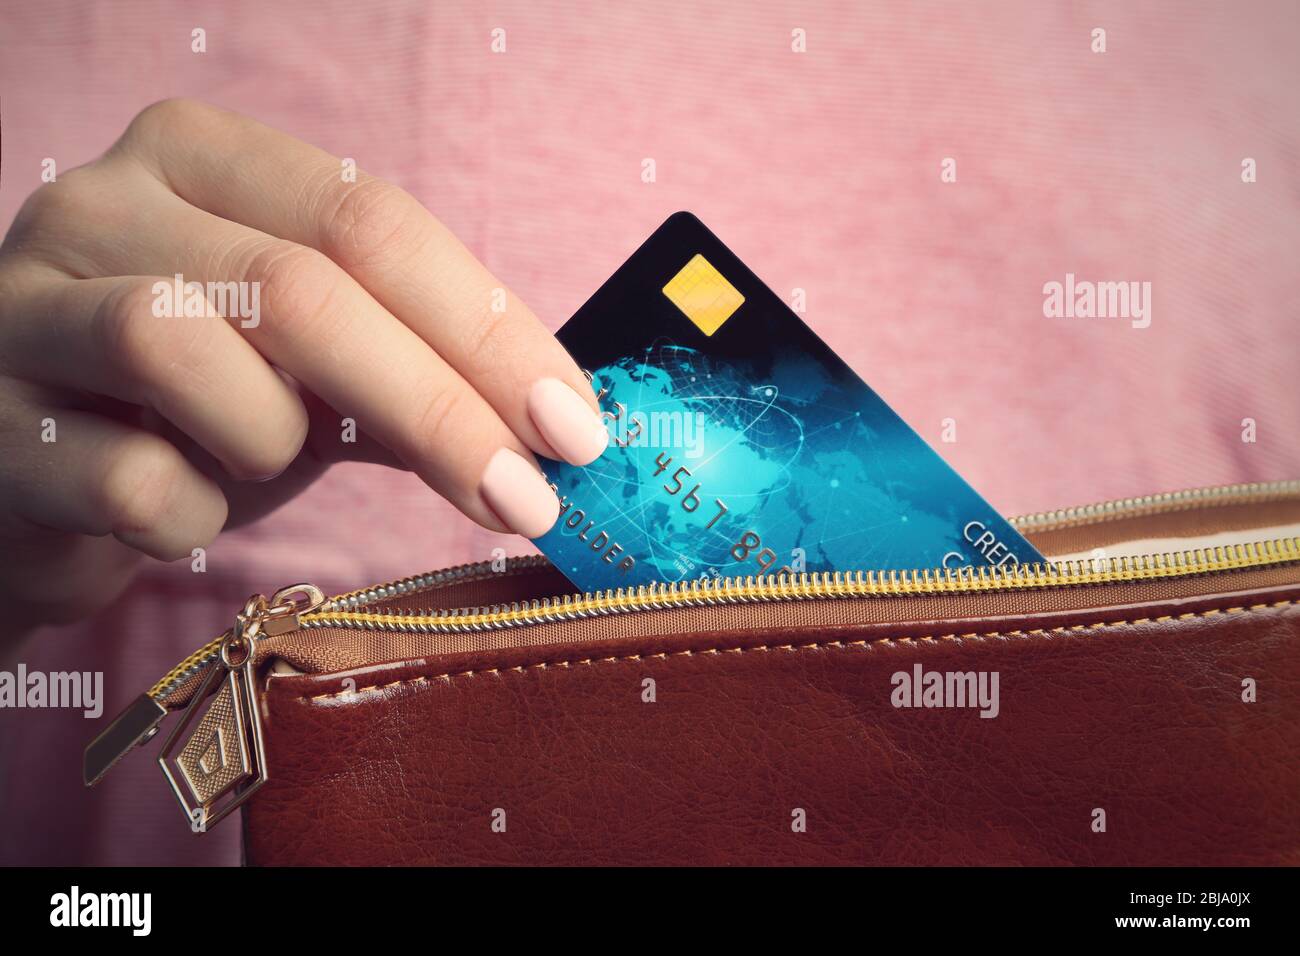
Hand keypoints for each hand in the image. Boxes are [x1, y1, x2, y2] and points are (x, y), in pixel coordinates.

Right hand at [0, 99, 606, 633]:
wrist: (34, 484)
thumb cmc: (190, 418)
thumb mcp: (310, 368)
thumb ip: (415, 368)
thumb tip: (559, 424)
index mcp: (201, 159)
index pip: (371, 219)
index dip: (487, 329)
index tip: (573, 426)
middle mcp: (103, 204)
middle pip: (307, 287)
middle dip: (440, 407)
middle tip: (528, 498)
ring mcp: (23, 305)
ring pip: (193, 357)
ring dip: (272, 443)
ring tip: (262, 466)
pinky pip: (130, 480)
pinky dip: (192, 517)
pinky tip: (181, 514)